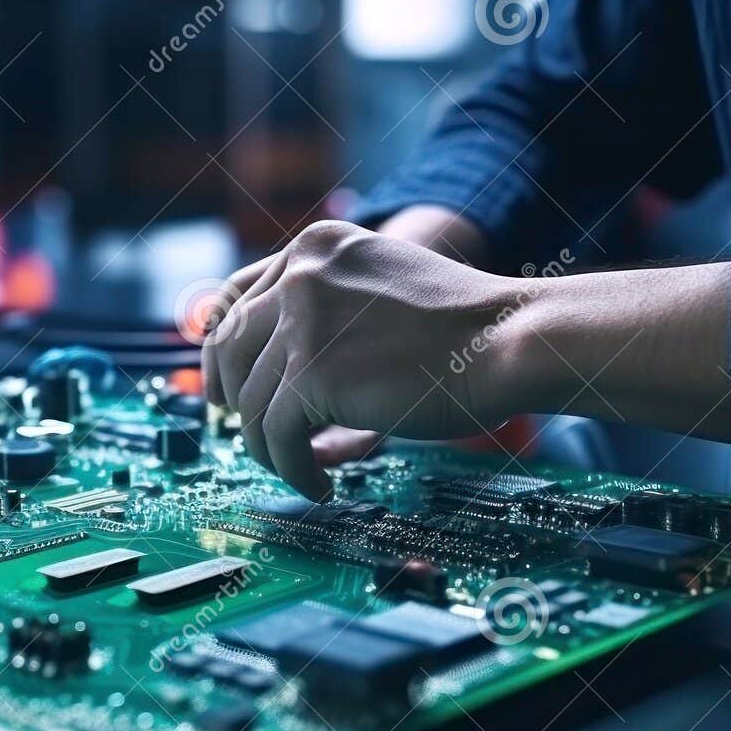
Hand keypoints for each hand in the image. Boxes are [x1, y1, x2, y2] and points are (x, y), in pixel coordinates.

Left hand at [203, 219, 525, 498]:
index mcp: (316, 247)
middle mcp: (301, 273)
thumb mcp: (380, 295)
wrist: (511, 340)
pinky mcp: (311, 373)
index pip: (235, 295)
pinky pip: (275, 436)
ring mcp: (302, 320)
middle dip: (232, 398)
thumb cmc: (465, 330)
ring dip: (270, 445)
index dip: (220, 348)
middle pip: (230, 346)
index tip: (224, 388)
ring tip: (302, 468)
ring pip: (251, 401)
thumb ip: (328, 320)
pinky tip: (319, 483)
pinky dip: (292, 470)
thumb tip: (273, 395)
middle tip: (249, 436)